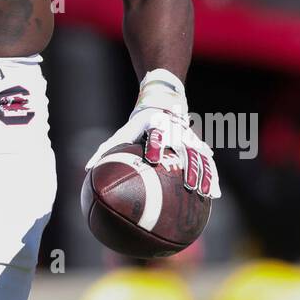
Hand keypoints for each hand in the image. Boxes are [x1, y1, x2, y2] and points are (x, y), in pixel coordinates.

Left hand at [86, 69, 219, 197]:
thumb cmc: (138, 125)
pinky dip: (211, 176)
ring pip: (199, 155)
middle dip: (188, 165)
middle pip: (183, 147)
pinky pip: (206, 161)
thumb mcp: (122, 134)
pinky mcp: (196, 143)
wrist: (163, 103)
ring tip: (206, 194)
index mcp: (154, 125)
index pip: (155, 134)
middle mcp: (174, 130)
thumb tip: (86, 169)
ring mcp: (188, 136)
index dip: (155, 144)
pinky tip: (214, 195)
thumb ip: (105, 150)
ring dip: (204, 174)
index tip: (153, 158)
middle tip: (189, 185)